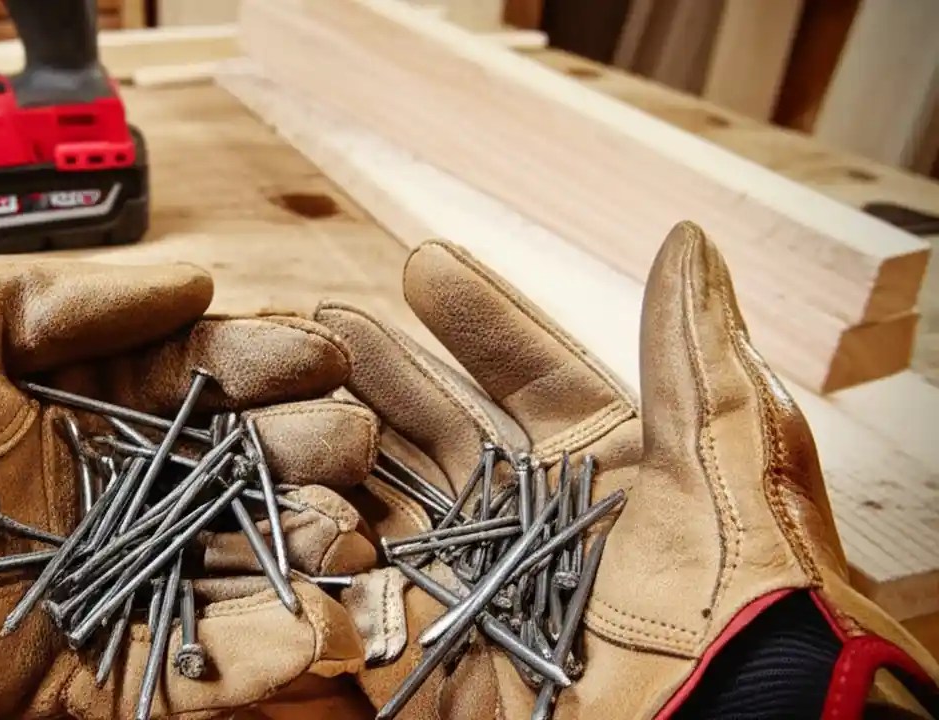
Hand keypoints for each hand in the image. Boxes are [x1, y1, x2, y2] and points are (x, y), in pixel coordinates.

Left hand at [0, 257, 380, 718]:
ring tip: (349, 540)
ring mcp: (91, 578)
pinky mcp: (64, 667)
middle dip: (298, 456)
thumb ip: (82, 301)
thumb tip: (200, 279)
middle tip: (353, 445)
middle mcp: (103, 491)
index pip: (199, 381)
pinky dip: (235, 667)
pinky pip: (161, 671)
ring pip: (214, 572)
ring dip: (289, 558)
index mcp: (83, 406)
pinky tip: (302, 636)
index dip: (264, 365)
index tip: (326, 355)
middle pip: (225, 476)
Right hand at [316, 224, 937, 717]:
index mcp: (615, 469)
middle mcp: (539, 518)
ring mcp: (481, 581)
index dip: (480, 317)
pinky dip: (318, 543)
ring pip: (393, 494)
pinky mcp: (434, 647)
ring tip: (280, 389)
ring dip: (339, 442)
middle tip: (325, 320)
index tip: (423, 260)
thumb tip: (689, 237)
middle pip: (446, 424)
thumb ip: (694, 360)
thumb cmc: (739, 617)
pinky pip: (360, 584)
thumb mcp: (730, 472)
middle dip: (386, 369)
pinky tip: (273, 493)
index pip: (533, 373)